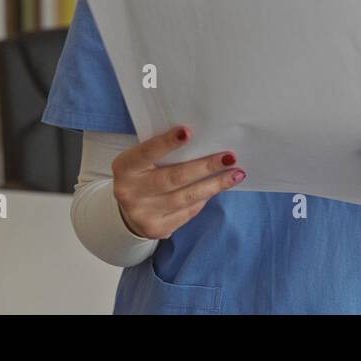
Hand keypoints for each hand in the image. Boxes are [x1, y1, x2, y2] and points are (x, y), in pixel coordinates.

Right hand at [112, 125, 245, 239]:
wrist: (128, 211)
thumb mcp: (143, 160)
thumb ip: (163, 153)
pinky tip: (218, 188)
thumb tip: (204, 142)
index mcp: (125, 167)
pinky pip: (187, 212)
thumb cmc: (143, 174)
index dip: (167, 143)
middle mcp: (129, 192)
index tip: (188, 132)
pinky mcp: (156, 229)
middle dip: (205, 166)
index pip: (146, 152)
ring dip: (214, 185)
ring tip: (235, 174)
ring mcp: (142, 214)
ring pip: (185, 197)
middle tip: (229, 157)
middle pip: (173, 178)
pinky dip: (204, 199)